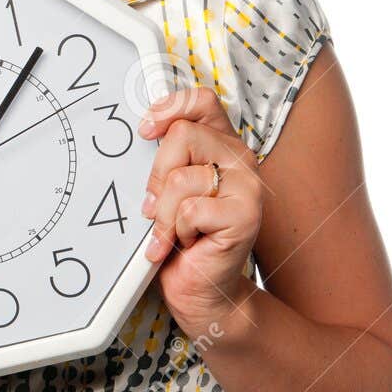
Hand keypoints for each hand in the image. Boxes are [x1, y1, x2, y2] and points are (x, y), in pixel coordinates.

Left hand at [138, 86, 262, 340]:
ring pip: (180, 178)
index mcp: (223, 146)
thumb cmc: (184, 240)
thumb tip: (143, 131)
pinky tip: (186, 245)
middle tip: (158, 208)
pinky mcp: (245, 215)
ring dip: (165, 215)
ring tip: (176, 232)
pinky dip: (175, 233)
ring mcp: (248, 187)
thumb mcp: (169, 191)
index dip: (169, 108)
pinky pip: (189, 209)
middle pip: (182, 136)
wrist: (202, 290)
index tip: (146, 131)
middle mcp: (240, 160)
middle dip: (157, 177)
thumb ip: (168, 159)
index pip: (200, 101)